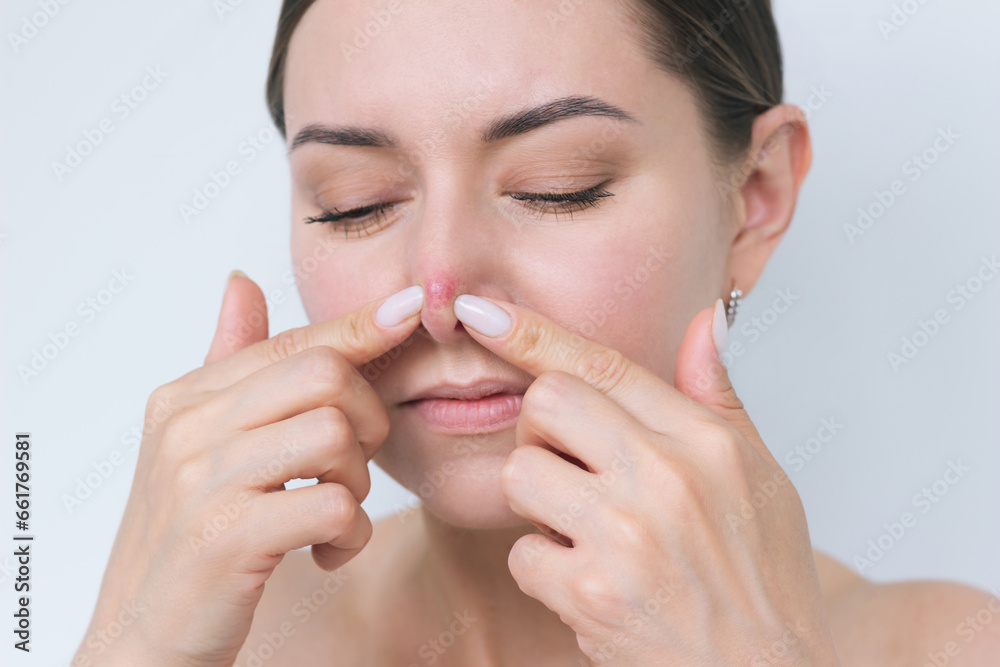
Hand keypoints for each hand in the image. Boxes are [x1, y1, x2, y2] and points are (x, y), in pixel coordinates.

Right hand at [72, 277, 422, 666]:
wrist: (143, 641)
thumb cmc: (187, 541)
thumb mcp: (196, 445)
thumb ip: (227, 363)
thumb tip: (242, 280)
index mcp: (185, 399)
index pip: (292, 342)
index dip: (359, 327)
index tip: (411, 309)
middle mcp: (188, 428)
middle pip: (326, 376)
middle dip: (367, 420)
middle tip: (350, 466)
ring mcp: (203, 481)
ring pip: (336, 435)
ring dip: (358, 483)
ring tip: (333, 515)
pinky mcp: (228, 538)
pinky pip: (334, 504)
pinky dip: (350, 534)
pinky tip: (327, 553)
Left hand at [452, 294, 841, 665]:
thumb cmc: (764, 580)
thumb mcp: (763, 477)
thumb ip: (720, 397)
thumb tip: (708, 321)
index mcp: (706, 442)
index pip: (603, 364)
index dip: (532, 332)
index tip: (480, 311)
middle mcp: (665, 478)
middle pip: (545, 404)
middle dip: (541, 429)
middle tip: (570, 464)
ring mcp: (626, 537)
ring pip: (521, 474)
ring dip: (538, 502)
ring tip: (583, 529)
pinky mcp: (593, 595)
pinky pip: (523, 553)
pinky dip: (544, 569)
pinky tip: (587, 581)